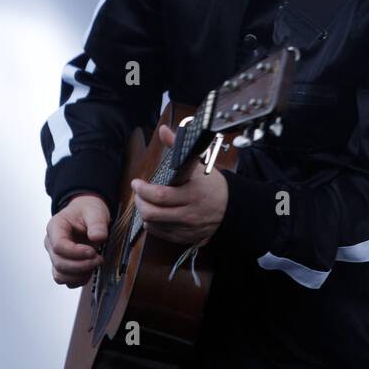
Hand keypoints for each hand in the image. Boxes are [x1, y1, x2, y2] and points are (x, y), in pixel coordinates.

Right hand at [45, 193, 110, 286]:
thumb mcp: (96, 212)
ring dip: (79, 275)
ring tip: (94, 265)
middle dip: (81, 265)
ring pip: (60, 276)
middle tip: (99, 259)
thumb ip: (97, 224)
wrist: (87, 213)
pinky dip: (78, 280)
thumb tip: (98, 238)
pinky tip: (90, 271)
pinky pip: (65, 280)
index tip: (93, 252)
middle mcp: (51, 243)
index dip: (77, 253)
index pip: (59, 246)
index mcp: (55, 227)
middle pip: (59, 263)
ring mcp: (55, 256)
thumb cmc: (88, 211)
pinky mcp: (62, 265)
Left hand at [132, 123, 227, 246]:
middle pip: (152, 213)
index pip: (159, 195)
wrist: (232, 208)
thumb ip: (178, 147)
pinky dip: (152, 224)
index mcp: (191, 193)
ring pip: (154, 224)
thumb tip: (163, 130)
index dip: (142, 190)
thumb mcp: (198, 164)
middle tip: (139, 193)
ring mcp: (186, 227)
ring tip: (145, 202)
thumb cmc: (213, 186)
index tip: (137, 183)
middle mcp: (188, 212)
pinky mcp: (184, 237)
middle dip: (139, 202)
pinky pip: (160, 234)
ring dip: (144, 212)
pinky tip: (155, 214)